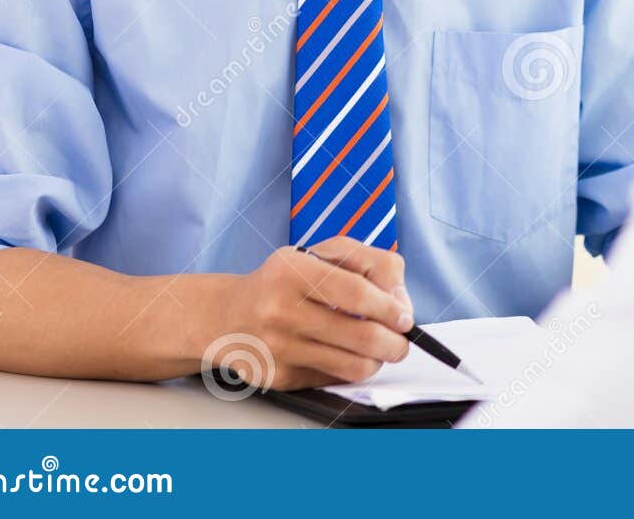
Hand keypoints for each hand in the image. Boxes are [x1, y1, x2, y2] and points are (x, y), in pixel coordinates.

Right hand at [204, 236, 414, 389]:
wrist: (228, 315)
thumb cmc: (285, 281)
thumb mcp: (323, 253)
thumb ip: (370, 264)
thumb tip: (400, 304)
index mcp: (293, 269)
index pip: (357, 292)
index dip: (390, 308)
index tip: (405, 319)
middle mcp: (279, 308)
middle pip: (360, 335)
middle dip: (394, 344)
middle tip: (401, 343)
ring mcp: (277, 346)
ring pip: (351, 365)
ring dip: (377, 361)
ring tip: (379, 352)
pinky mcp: (277, 376)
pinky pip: (332, 379)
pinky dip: (347, 370)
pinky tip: (342, 355)